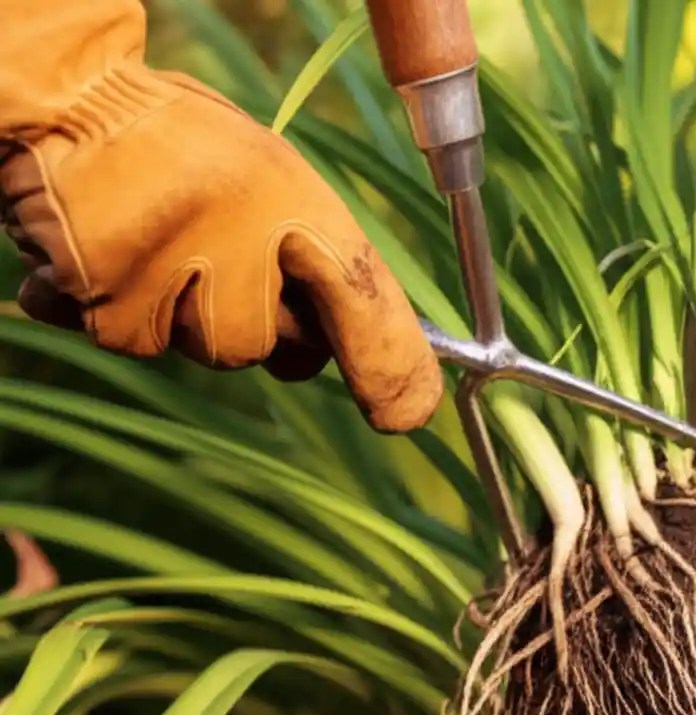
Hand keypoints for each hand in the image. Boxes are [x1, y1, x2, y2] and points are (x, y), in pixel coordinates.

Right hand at [0, 67, 441, 431]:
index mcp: (293, 198)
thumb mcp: (273, 181)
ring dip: (185, 317)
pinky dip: (120, 309)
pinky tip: (112, 255)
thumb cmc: (186, 149)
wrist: (73, 103)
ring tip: (158, 242)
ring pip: (203, 350)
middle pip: (267, 347)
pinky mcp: (103, 294)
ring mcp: (169, 266)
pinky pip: (134, 340)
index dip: (388, 363)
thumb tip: (349, 361)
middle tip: (219, 261)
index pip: (360, 297)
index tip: (404, 412)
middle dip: (255, 327)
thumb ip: (316, 263)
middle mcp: (240, 233)